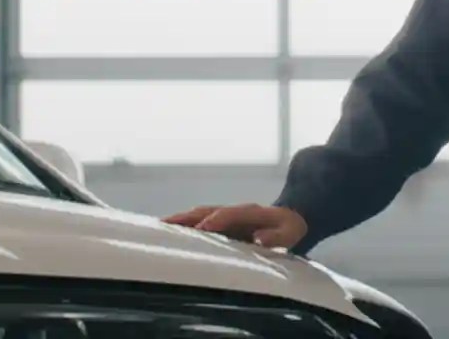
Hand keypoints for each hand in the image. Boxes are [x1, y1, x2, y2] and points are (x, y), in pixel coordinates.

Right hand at [162, 203, 307, 249]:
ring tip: (157, 228)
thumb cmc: (290, 228)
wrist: (290, 216)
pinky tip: (166, 232)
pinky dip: (183, 225)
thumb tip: (258, 239)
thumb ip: (276, 237)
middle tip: (164, 225)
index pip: (229, 214)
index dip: (216, 220)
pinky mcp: (220, 222)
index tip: (202, 228)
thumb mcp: (290, 233)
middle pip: (206, 211)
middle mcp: (234, 211)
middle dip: (187, 218)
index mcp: (251, 212)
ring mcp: (225, 215)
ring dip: (179, 221)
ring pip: (198, 214)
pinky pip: (199, 221)